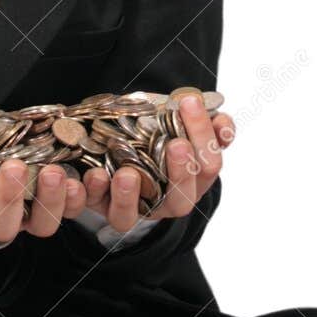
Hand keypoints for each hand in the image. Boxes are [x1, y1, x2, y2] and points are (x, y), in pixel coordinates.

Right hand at [0, 134, 90, 244]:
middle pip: (1, 223)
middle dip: (10, 196)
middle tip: (16, 165)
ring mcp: (26, 217)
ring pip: (39, 225)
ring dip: (48, 201)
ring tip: (52, 171)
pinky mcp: (53, 209)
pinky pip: (68, 213)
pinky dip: (76, 199)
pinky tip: (79, 179)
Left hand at [80, 95, 234, 233]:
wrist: (117, 143)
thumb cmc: (156, 132)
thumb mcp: (177, 121)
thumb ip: (202, 121)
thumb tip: (222, 121)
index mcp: (195, 179)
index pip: (209, 163)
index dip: (204, 135)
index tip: (190, 101)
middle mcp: (170, 200)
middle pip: (182, 198)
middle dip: (181, 171)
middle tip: (177, 144)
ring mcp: (139, 208)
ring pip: (140, 215)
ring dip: (132, 194)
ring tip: (126, 172)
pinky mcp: (106, 207)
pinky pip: (99, 208)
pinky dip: (96, 192)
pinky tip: (94, 174)